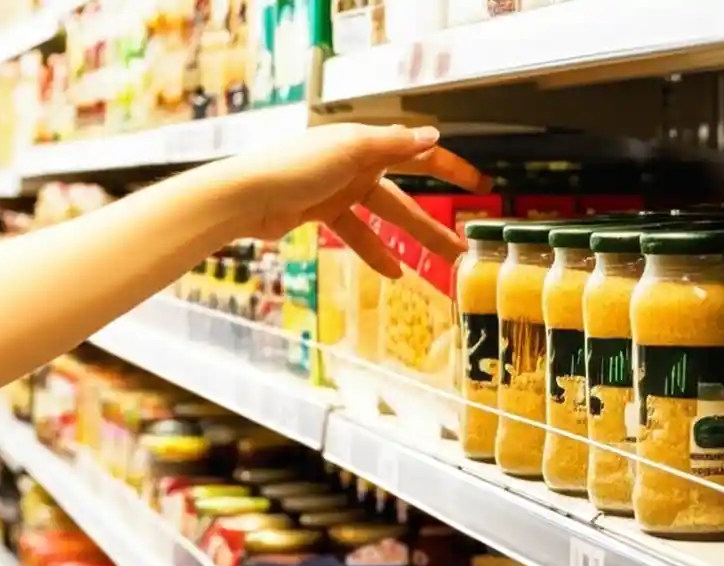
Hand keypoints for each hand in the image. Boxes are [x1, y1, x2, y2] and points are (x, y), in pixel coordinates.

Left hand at [223, 123, 490, 277]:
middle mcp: (355, 164)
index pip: (418, 153)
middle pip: (404, 196)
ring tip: (436, 265)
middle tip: (462, 245)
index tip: (479, 184)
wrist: (245, 195)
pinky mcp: (321, 212)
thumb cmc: (295, 167)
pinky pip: (357, 233)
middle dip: (433, 222)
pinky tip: (393, 272)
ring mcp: (338, 189)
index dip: (450, 168)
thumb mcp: (350, 151)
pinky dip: (374, 251)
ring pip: (384, 220)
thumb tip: (433, 135)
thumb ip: (394, 145)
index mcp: (365, 143)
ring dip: (410, 242)